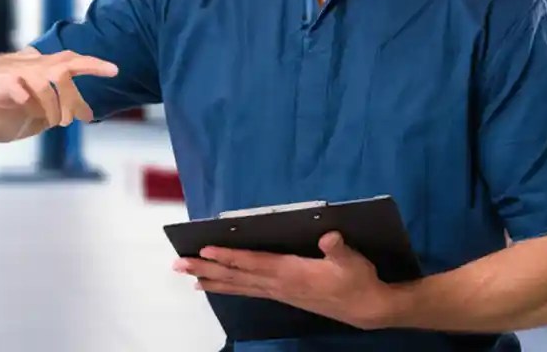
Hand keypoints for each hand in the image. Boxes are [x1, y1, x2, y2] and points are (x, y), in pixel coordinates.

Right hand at [0, 49, 117, 126]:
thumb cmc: (29, 85)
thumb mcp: (52, 91)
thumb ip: (70, 101)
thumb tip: (90, 117)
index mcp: (55, 64)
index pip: (78, 61)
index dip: (95, 66)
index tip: (115, 71)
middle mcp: (40, 65)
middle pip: (62, 74)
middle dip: (71, 98)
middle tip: (72, 121)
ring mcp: (22, 73)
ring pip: (43, 87)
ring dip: (52, 109)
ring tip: (54, 123)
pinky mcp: (6, 84)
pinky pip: (17, 90)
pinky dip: (24, 97)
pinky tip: (27, 104)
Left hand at [172, 232, 401, 330]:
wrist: (368, 308)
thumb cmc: (358, 280)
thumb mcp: (353, 261)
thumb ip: (339, 249)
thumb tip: (329, 237)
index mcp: (291, 272)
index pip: (253, 263)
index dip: (229, 257)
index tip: (206, 251)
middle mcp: (278, 283)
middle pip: (236, 276)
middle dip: (207, 269)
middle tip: (179, 264)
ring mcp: (277, 291)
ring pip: (238, 285)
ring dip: (211, 279)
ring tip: (187, 276)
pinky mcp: (280, 295)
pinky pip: (246, 291)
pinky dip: (226, 287)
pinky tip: (212, 286)